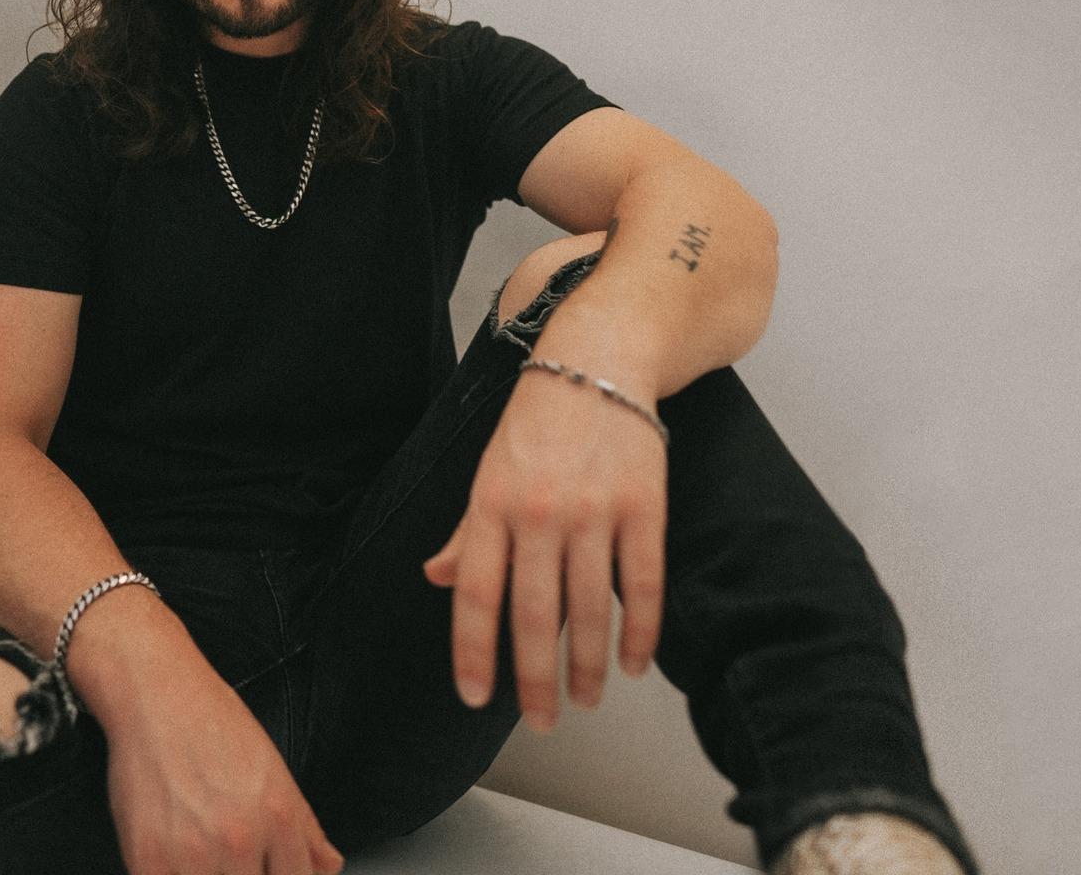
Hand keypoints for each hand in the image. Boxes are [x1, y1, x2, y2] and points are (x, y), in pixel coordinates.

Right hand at [104, 662, 343, 874]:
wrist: (157, 695)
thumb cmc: (212, 722)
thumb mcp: (274, 767)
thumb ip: (306, 828)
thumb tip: (328, 867)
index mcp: (277, 817)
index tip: (267, 867)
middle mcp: (240, 839)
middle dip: (246, 872)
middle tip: (233, 854)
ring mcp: (194, 855)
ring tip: (202, 849)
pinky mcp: (149, 861)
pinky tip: (176, 855)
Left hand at [421, 359, 666, 729]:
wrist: (596, 360)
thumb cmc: (537, 421)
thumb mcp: (488, 471)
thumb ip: (468, 532)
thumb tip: (437, 579)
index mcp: (491, 502)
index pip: (477, 594)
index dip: (473, 652)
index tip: (475, 697)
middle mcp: (539, 510)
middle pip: (533, 614)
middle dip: (536, 680)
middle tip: (543, 721)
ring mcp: (594, 509)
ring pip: (588, 610)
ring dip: (587, 667)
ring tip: (585, 700)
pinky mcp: (642, 505)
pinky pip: (641, 584)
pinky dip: (638, 633)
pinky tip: (631, 663)